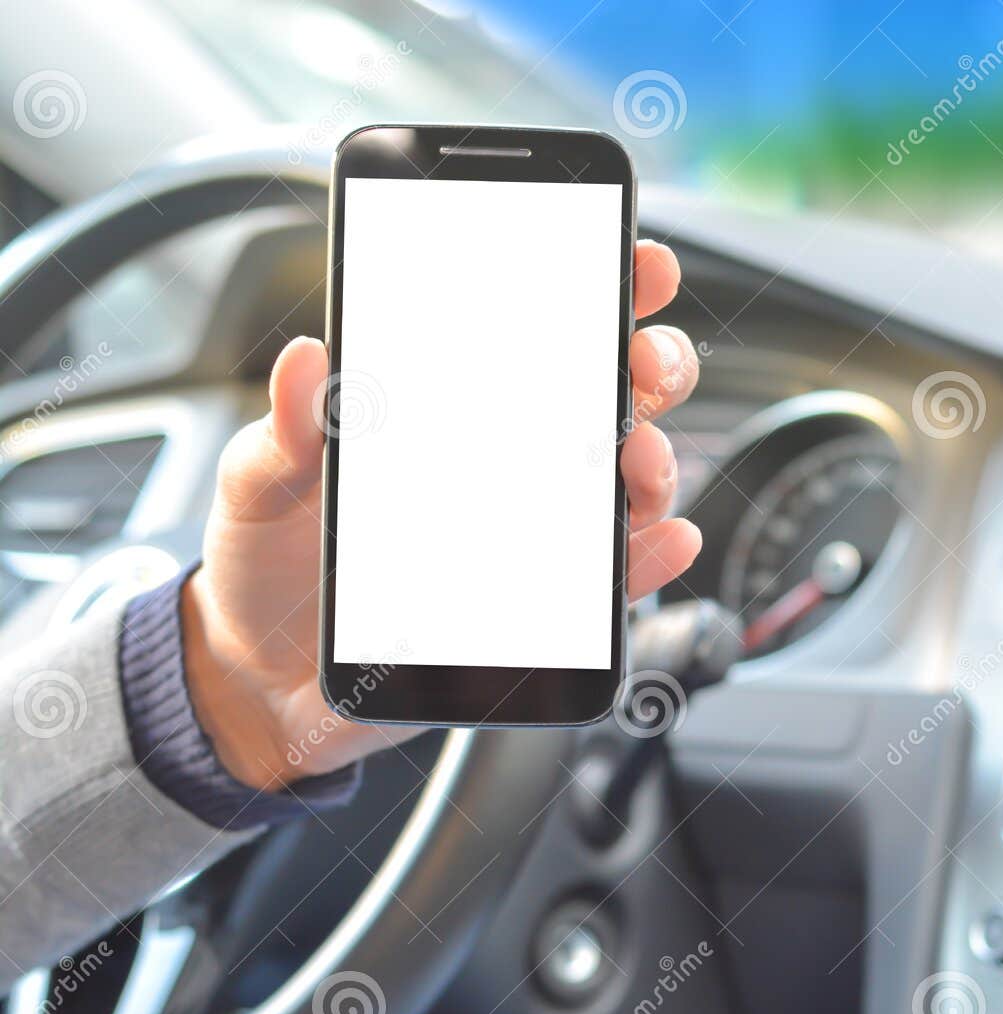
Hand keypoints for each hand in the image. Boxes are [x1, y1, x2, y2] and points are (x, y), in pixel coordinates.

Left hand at [181, 240, 700, 790]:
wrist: (261, 679)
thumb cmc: (268, 565)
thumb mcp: (258, 485)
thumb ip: (282, 431)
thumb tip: (307, 361)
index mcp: (453, 406)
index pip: (543, 327)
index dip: (605, 283)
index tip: (636, 261)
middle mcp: (512, 459)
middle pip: (618, 392)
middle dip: (655, 363)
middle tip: (642, 365)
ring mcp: (537, 530)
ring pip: (633, 479)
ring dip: (657, 461)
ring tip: (635, 463)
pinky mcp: (546, 605)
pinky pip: (619, 578)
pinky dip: (655, 556)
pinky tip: (661, 542)